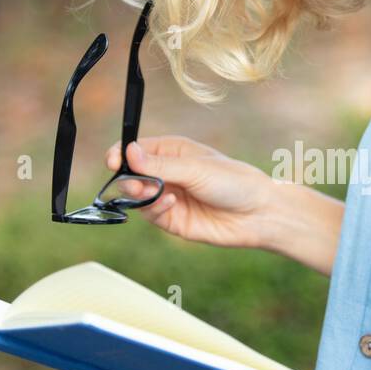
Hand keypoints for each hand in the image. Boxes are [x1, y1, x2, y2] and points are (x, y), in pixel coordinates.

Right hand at [105, 135, 276, 249]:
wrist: (258, 214)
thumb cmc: (234, 182)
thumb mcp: (195, 168)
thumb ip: (160, 165)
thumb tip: (128, 153)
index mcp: (173, 151)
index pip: (136, 150)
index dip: (121, 154)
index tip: (113, 161)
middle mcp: (168, 173)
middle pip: (132, 174)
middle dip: (129, 179)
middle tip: (136, 184)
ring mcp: (169, 197)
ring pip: (137, 197)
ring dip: (140, 195)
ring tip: (152, 193)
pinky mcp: (172, 220)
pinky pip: (151, 214)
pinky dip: (155, 209)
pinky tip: (171, 204)